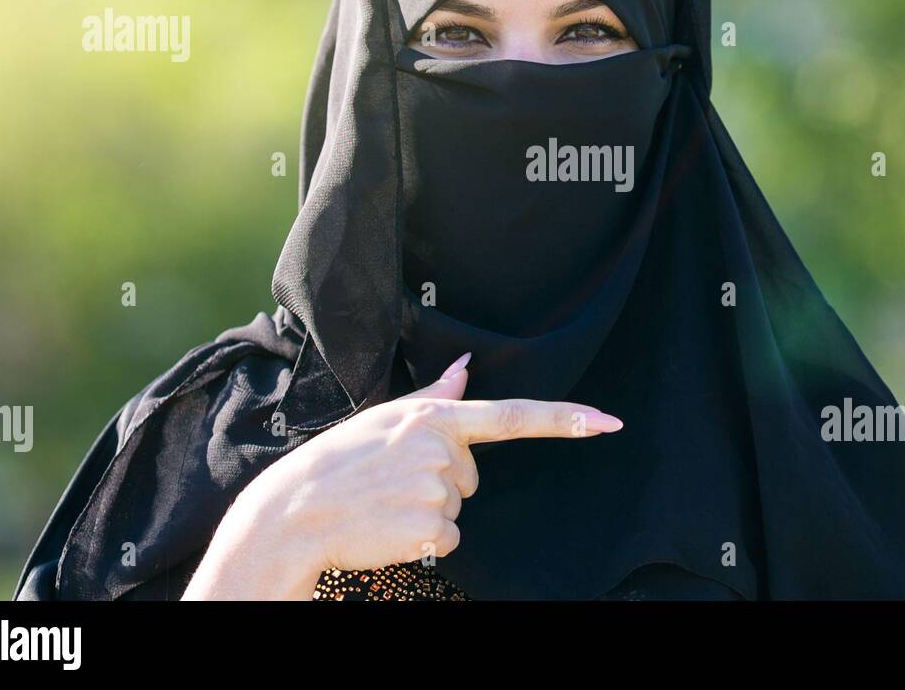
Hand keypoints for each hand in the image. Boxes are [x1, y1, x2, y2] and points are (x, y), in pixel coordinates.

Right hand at [183, 352, 622, 598]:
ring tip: (385, 501)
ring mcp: (438, 488)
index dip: (565, 420)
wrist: (296, 509)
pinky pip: (447, 537)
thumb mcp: (386, 417)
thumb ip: (436, 395)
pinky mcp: (432, 528)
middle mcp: (441, 447)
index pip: (513, 416)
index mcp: (434, 416)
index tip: (608, 422)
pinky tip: (388, 526)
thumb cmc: (340, 460)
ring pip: (458, 506)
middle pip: (472, 474)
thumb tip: (467, 365)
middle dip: (440, 480)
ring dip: (426, 509)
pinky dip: (421, 539)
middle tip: (393, 480)